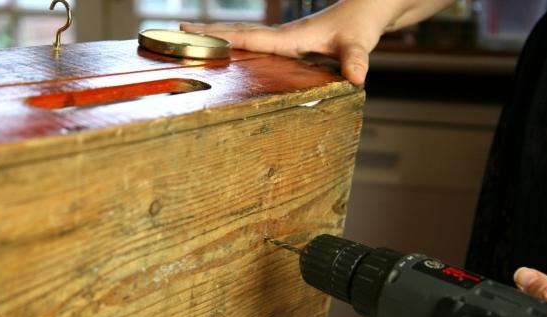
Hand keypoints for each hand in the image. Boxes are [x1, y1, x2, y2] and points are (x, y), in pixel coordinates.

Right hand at [181, 0, 453, 84]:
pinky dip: (236, 45)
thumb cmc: (363, 24)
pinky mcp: (291, 44)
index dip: (223, 38)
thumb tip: (357, 78)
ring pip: (245, 38)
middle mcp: (284, 36)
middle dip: (208, 34)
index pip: (251, 38)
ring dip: (218, 38)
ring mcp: (285, 39)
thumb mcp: (360, 43)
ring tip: (190, 39)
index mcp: (292, 37)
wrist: (370, 9)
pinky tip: (227, 53)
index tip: (195, 35)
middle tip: (176, 33)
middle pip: (239, 34)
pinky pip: (256, 45)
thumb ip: (356, 60)